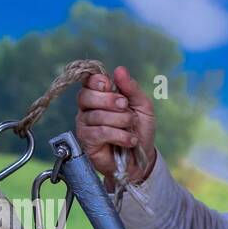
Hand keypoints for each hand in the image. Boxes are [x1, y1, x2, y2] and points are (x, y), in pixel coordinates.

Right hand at [75, 65, 157, 186]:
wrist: (142, 159)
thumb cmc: (139, 130)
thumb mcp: (142, 106)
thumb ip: (131, 88)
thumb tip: (119, 69)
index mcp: (99, 96)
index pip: (89, 82)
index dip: (97, 81)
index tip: (109, 85)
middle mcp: (88, 109)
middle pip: (86, 96)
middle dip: (109, 100)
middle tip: (125, 107)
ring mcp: (85, 126)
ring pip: (97, 115)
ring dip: (120, 121)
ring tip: (131, 128)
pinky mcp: (87, 142)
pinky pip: (99, 132)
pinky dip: (118, 135)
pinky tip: (129, 140)